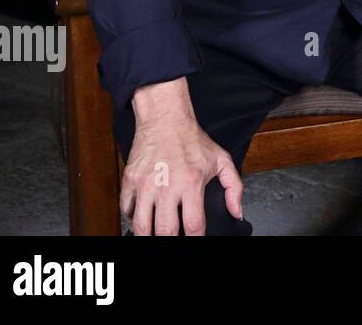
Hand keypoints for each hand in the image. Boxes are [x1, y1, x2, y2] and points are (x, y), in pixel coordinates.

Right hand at [121, 106, 242, 235]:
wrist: (166, 120)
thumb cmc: (193, 140)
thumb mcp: (222, 159)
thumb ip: (234, 187)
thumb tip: (236, 212)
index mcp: (191, 182)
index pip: (193, 225)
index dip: (196, 239)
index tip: (196, 239)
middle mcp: (167, 186)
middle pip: (165, 231)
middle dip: (170, 241)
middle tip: (175, 238)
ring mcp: (145, 185)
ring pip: (141, 226)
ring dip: (148, 235)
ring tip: (155, 234)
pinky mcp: (130, 181)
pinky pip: (125, 210)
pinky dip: (132, 219)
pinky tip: (142, 218)